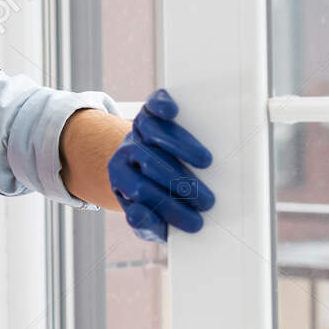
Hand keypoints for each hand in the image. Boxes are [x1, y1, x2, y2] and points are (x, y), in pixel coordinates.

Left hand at [107, 90, 214, 239]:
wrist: (149, 166)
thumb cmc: (155, 194)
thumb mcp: (148, 216)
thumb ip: (145, 224)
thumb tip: (138, 216)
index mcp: (121, 177)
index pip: (140, 191)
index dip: (169, 208)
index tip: (196, 223)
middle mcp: (127, 151)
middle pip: (149, 161)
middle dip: (180, 183)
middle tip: (207, 200)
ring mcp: (138, 128)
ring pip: (152, 131)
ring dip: (180, 146)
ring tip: (206, 163)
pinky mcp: (149, 110)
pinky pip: (152, 104)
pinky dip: (161, 106)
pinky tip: (173, 112)